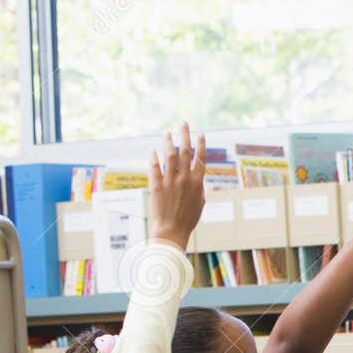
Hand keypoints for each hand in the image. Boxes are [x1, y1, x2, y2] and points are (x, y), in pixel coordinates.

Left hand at [149, 121, 206, 249]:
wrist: (172, 230)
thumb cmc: (188, 219)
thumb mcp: (200, 202)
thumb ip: (199, 186)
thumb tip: (198, 176)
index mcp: (197, 182)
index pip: (200, 157)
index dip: (201, 144)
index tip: (200, 133)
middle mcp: (184, 178)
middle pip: (185, 151)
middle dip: (185, 135)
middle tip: (184, 123)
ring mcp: (170, 180)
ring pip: (169, 155)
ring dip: (168, 141)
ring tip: (167, 132)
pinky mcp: (157, 185)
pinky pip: (154, 166)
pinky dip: (153, 156)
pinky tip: (151, 148)